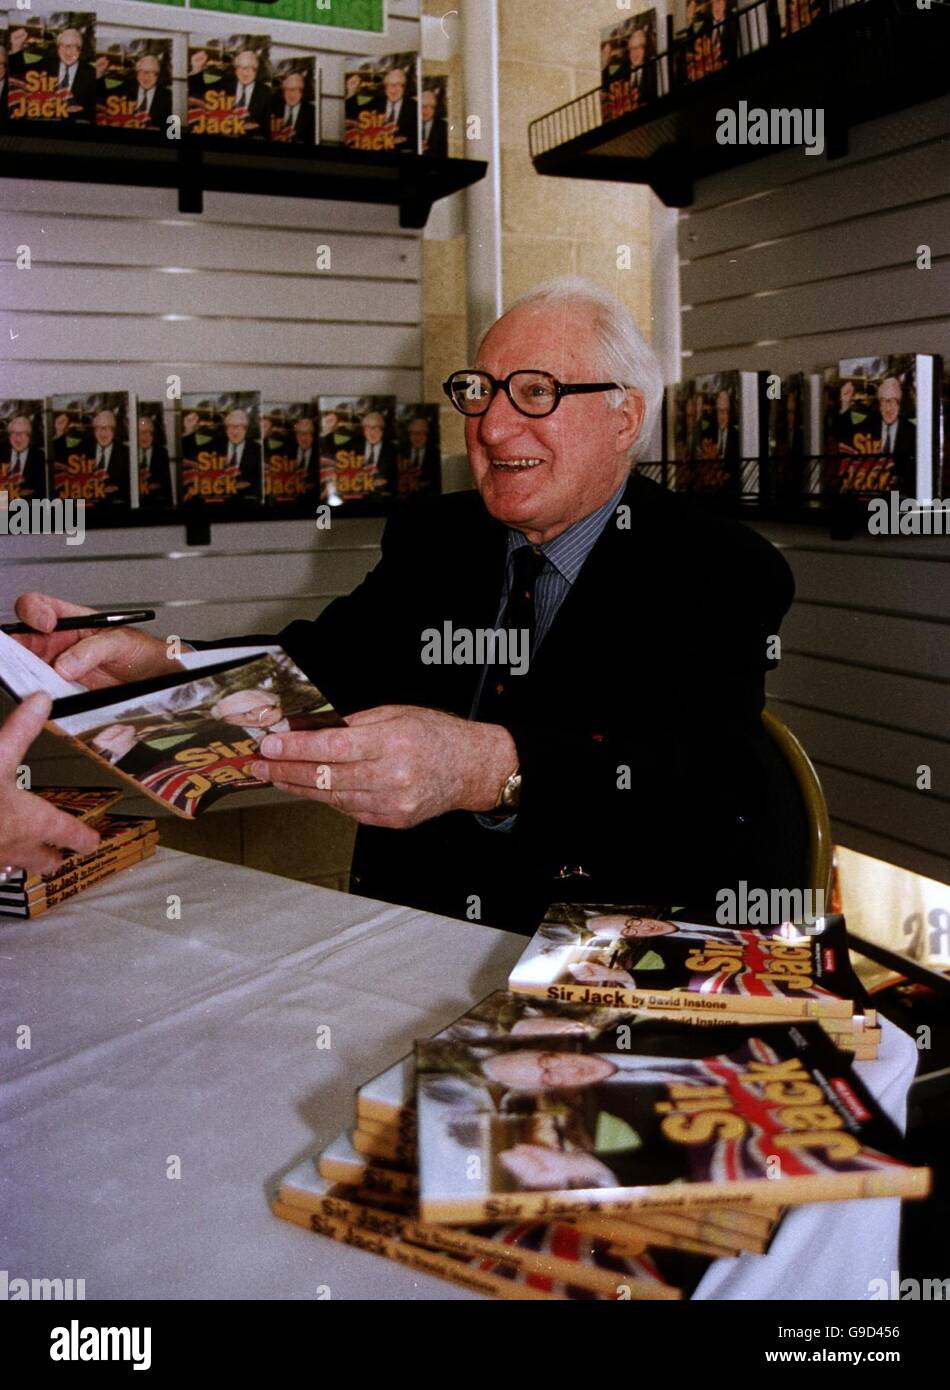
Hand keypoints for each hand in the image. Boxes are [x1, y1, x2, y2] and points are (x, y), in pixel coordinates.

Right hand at [0, 694, 101, 874]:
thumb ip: (20, 731)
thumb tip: (42, 700)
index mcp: (34, 822)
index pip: (70, 834)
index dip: (84, 837)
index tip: (94, 842)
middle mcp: (18, 847)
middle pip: (44, 861)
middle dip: (52, 856)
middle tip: (58, 853)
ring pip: (14, 867)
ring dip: (20, 861)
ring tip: (21, 853)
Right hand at [12, 591, 178, 690]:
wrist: (154, 678)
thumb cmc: (142, 651)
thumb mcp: (122, 642)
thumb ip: (93, 649)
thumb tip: (65, 665)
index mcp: (72, 620)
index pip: (39, 606)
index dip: (34, 611)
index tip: (46, 624)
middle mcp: (60, 641)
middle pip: (24, 639)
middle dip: (19, 648)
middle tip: (28, 659)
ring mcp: (59, 666)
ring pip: (29, 666)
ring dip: (28, 673)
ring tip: (40, 679)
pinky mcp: (64, 689)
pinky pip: (44, 690)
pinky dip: (41, 694)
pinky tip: (48, 696)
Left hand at [250, 705, 518, 828]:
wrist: (470, 768)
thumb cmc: (434, 735)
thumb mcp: (395, 714)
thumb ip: (354, 722)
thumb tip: (309, 729)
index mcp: (391, 742)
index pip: (332, 746)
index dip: (296, 748)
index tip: (270, 746)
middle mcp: (391, 775)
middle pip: (326, 775)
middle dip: (286, 770)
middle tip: (259, 765)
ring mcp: (391, 802)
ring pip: (332, 797)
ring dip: (299, 787)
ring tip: (276, 777)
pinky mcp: (392, 819)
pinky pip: (349, 809)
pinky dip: (328, 797)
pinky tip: (311, 788)